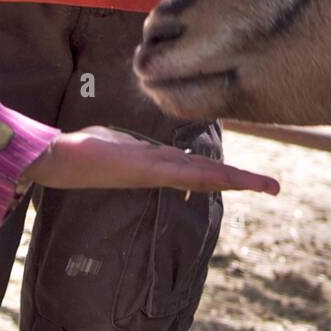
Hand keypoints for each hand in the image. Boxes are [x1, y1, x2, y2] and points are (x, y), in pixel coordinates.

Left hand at [21, 126, 279, 194]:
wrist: (56, 160)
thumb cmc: (80, 151)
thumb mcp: (113, 143)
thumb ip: (130, 146)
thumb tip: (135, 145)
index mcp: (154, 166)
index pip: (196, 171)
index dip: (224, 174)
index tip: (249, 179)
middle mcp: (158, 171)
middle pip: (207, 176)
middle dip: (241, 181)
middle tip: (274, 187)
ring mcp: (152, 171)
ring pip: (200, 175)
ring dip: (233, 179)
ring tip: (261, 185)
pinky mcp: (142, 169)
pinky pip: (180, 172)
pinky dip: (206, 175)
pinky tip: (223, 178)